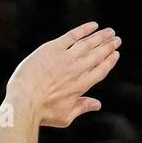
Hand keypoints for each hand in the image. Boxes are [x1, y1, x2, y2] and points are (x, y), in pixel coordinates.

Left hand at [5, 22, 120, 128]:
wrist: (24, 101)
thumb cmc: (43, 113)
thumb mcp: (65, 117)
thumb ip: (82, 108)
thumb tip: (97, 104)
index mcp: (81, 86)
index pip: (100, 71)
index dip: (109, 62)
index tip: (115, 55)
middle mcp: (76, 70)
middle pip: (97, 55)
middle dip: (109, 46)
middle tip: (117, 39)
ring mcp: (65, 58)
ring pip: (88, 44)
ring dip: (101, 36)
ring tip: (109, 31)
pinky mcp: (53, 48)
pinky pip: (72, 36)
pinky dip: (84, 30)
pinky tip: (93, 26)